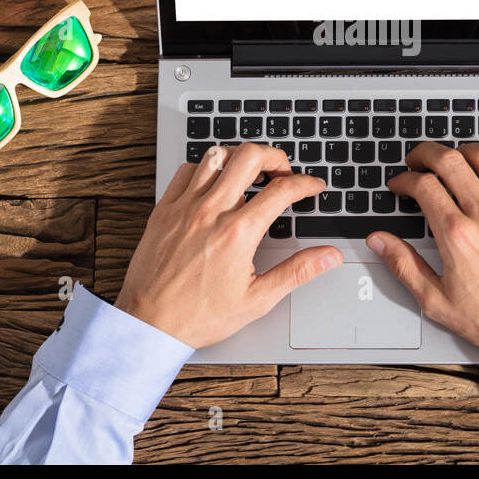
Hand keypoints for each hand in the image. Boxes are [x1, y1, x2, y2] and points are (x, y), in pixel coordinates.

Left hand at [115, 143, 341, 347]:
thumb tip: (328, 256)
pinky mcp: (164, 209)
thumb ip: (297, 271)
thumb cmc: (199, 316)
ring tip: (251, 172)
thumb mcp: (257, 299)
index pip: (282, 190)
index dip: (306, 183)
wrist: (149, 324)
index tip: (313, 186)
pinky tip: (214, 183)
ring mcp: (184, 207)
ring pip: (217, 155)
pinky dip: (206, 168)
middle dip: (275, 157)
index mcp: (238, 233)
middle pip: (250, 156)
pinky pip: (187, 170)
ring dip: (240, 157)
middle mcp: (211, 212)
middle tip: (283, 172)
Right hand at [367, 141, 478, 368]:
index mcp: (458, 236)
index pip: (423, 185)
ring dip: (463, 151)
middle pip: (449, 161)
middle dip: (425, 153)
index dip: (404, 179)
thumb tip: (379, 241)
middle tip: (417, 161)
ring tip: (453, 160)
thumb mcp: (437, 301)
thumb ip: (404, 266)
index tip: (400, 185)